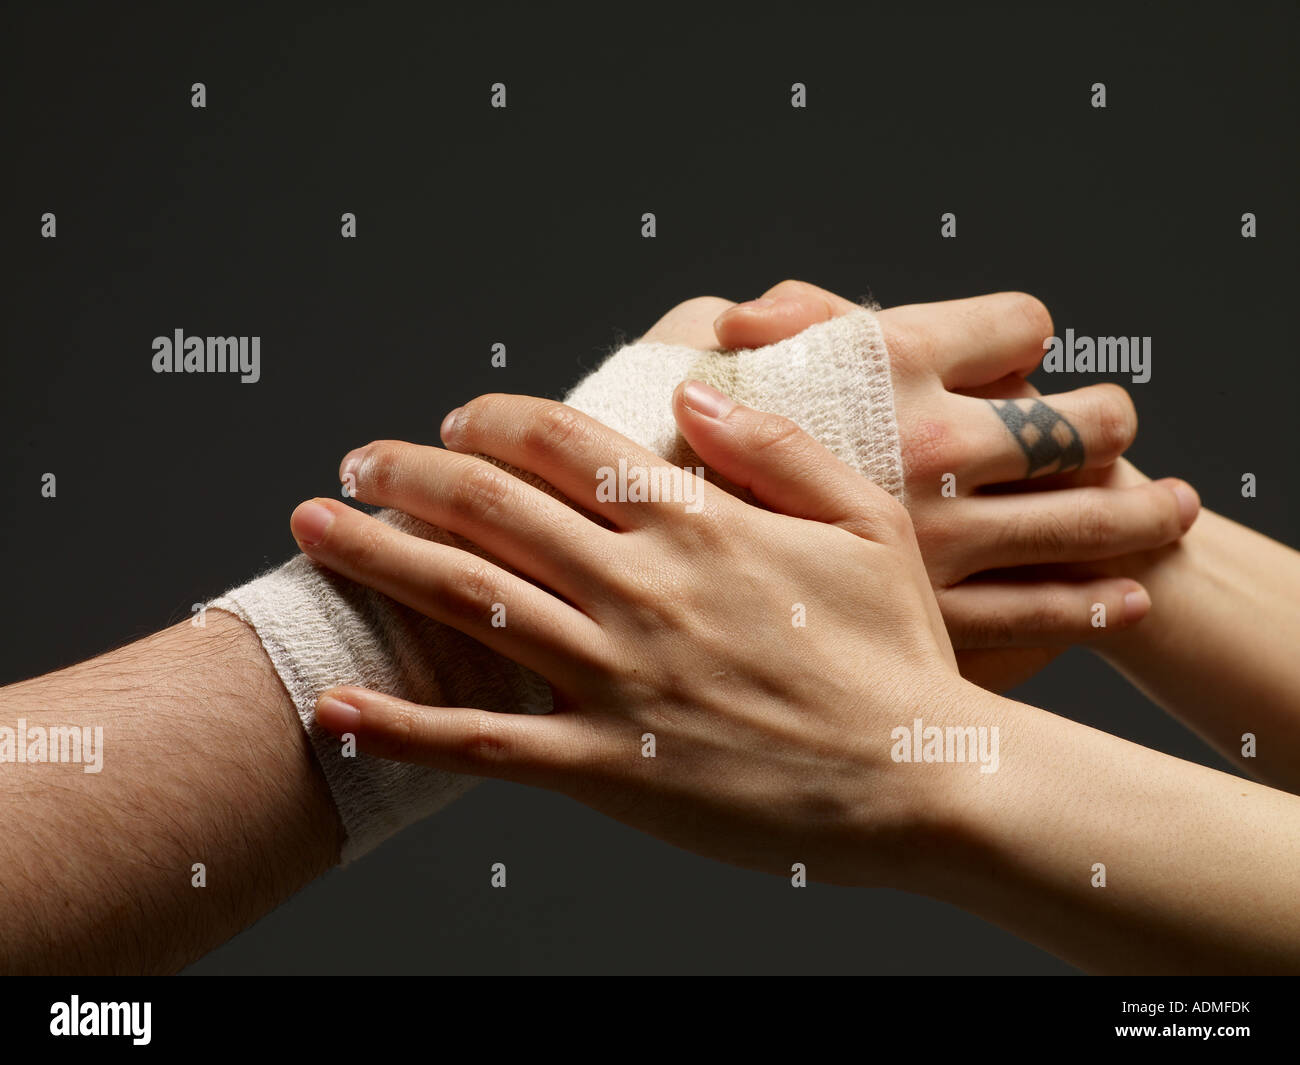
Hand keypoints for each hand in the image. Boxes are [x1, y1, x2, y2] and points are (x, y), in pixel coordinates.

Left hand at [290, 390, 967, 885]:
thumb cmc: (897, 653)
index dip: (493, 422)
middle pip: (492, 510)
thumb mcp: (865, 522)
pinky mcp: (607, 766)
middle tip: (356, 460)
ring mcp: (617, 680)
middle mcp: (642, 591)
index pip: (566, 446)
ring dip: (378, 561)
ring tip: (313, 529)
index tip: (455, 420)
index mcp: (699, 526)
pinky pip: (483, 743)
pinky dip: (401, 725)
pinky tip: (334, 705)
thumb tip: (689, 390)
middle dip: (408, 475)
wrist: (922, 782)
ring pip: (469, 604)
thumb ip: (776, 446)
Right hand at [664, 281, 1199, 688]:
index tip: (1011, 353)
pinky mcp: (937, 622)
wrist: (629, 578)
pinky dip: (1090, 605)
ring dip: (1140, 513)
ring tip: (1172, 511)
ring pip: (1091, 521)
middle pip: (1083, 423)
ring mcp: (947, 540)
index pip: (1016, 323)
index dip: (1018, 335)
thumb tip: (764, 320)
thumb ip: (747, 323)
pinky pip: (1044, 614)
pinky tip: (1117, 601)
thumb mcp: (678, 349)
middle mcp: (937, 445)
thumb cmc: (643, 447)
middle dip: (1107, 420)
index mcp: (887, 363)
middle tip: (1111, 426)